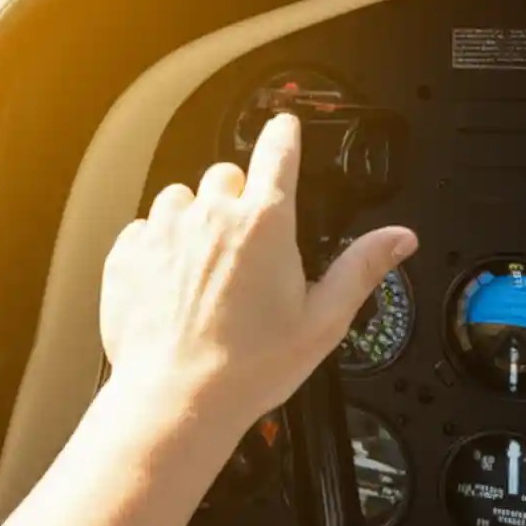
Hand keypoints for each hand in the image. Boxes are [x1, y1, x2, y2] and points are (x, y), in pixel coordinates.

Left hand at [100, 113, 418, 428]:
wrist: (177, 399)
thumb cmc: (249, 367)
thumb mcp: (323, 321)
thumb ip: (361, 268)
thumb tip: (398, 238)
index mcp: (264, 224)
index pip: (277, 152)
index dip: (284, 134)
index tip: (284, 127)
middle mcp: (210, 215)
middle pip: (226, 175)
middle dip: (237, 197)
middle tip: (245, 246)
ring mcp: (163, 230)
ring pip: (180, 198)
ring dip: (194, 218)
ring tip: (204, 267)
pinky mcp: (127, 253)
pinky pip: (143, 229)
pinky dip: (157, 247)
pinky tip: (171, 285)